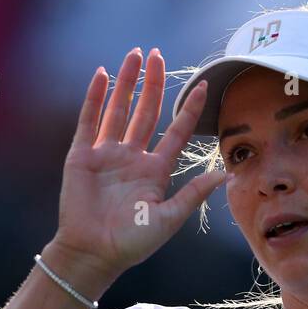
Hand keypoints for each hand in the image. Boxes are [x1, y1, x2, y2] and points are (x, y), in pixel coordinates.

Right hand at [55, 47, 228, 275]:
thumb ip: (194, 193)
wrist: (93, 253)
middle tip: (157, 55)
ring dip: (127, 83)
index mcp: (155, 171)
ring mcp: (106, 154)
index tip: (203, 86)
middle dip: (153, 84)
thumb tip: (225, 174)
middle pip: (146, 112)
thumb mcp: (169, 218)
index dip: (189, 110)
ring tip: (134, 55)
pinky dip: (95, 98)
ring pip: (119, 110)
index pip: (177, 132)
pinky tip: (103, 75)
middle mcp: (132, 158)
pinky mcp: (82, 156)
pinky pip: (89, 120)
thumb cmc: (132, 243)